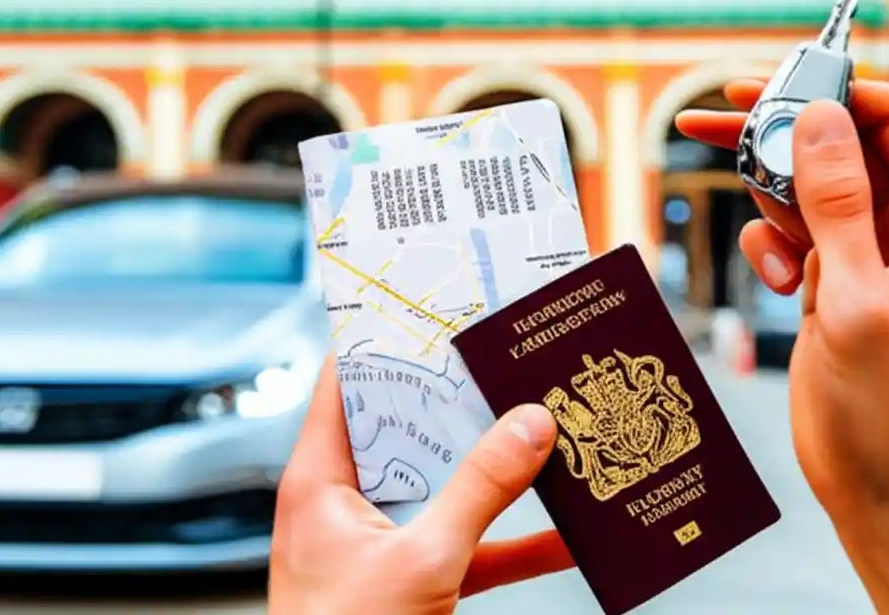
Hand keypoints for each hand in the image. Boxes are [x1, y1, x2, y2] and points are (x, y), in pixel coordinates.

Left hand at [268, 358, 572, 614]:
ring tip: (548, 433)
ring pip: (443, 487)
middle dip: (460, 401)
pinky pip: (465, 548)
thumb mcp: (424, 560)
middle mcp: (344, 500)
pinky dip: (511, 544)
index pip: (345, 382)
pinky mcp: (411, 581)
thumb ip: (480, 491)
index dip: (386, 340)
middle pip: (405, 428)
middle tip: (510, 361)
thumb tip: (530, 424)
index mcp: (320, 477)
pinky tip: (568, 538)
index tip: (438, 307)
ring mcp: (379, 541)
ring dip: (493, 470)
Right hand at [678, 81, 888, 613]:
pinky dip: (773, 249)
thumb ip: (839, 208)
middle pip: (841, 148)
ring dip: (773, 201)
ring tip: (770, 242)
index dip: (833, 94)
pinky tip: (780, 284)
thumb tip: (819, 122)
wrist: (882, 488)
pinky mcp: (837, 284)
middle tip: (717, 114)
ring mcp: (871, 258)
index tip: (769, 86)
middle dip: (782, 132)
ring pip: (810, 189)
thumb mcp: (860, 303)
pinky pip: (795, 236)